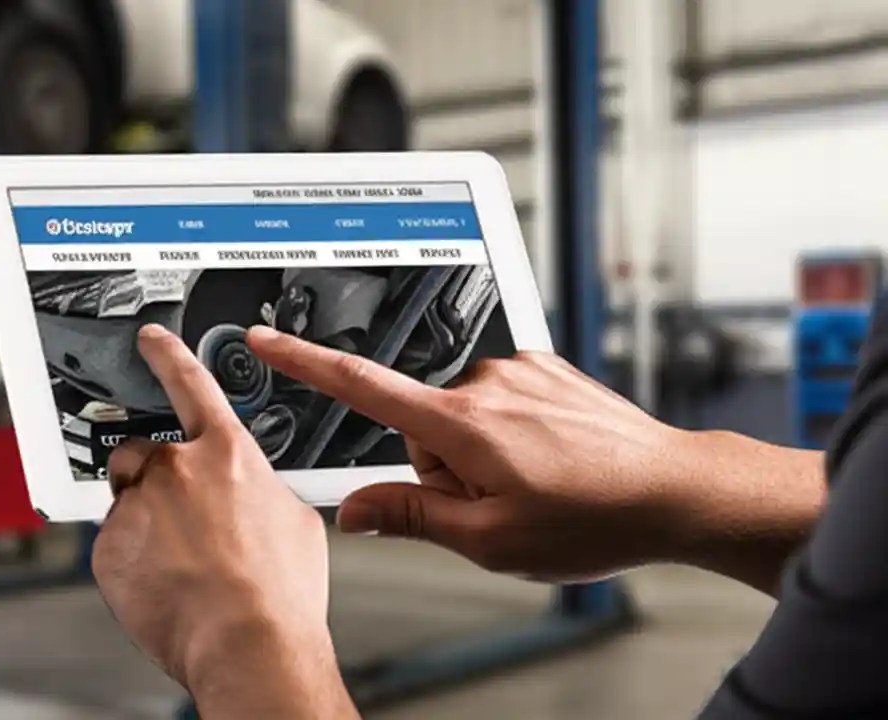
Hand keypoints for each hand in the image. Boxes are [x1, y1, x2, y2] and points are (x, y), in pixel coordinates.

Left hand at [92, 325, 356, 718]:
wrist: (248, 645)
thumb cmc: (279, 592)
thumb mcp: (295, 520)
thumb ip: (260, 487)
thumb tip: (252, 490)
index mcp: (227, 453)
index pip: (190, 384)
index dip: (167, 355)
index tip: (150, 339)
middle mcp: (177, 469)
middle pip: (146, 454)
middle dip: (156, 480)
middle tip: (183, 524)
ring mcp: (138, 507)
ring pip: (128, 503)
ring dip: (145, 523)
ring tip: (181, 564)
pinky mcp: (108, 548)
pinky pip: (113, 545)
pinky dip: (131, 560)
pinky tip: (164, 584)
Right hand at [247, 327, 825, 592]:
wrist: (674, 490)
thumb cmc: (593, 517)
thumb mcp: (489, 540)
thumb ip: (411, 518)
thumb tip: (357, 511)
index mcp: (462, 423)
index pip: (362, 386)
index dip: (305, 362)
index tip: (269, 339)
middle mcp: (486, 382)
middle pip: (421, 425)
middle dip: (442, 466)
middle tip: (494, 502)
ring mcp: (519, 371)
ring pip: (461, 416)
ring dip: (479, 452)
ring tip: (532, 484)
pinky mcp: (545, 369)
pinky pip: (499, 401)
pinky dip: (510, 433)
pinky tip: (548, 461)